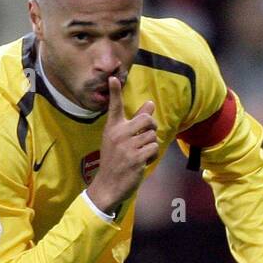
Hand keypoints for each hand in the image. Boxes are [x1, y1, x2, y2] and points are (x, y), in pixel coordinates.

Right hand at [87, 75, 156, 212]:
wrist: (108, 185)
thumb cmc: (115, 160)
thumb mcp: (120, 139)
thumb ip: (136, 121)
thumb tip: (150, 103)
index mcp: (112, 128)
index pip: (114, 107)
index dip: (115, 92)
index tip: (113, 78)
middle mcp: (118, 134)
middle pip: (147, 120)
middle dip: (153, 128)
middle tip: (148, 136)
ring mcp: (127, 146)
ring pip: (152, 136)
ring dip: (152, 145)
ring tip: (142, 153)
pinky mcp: (135, 158)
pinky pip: (154, 148)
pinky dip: (152, 155)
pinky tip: (144, 161)